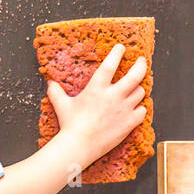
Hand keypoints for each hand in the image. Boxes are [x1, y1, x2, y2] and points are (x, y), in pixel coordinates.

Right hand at [47, 43, 147, 165]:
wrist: (79, 145)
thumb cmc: (70, 125)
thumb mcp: (61, 105)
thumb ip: (56, 92)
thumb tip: (50, 83)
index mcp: (96, 88)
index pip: (110, 65)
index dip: (117, 53)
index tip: (121, 48)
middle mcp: (113, 96)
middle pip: (135, 75)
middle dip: (141, 65)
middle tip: (141, 61)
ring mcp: (124, 109)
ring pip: (140, 92)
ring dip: (138, 88)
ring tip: (136, 87)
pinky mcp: (129, 122)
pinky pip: (142, 110)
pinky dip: (140, 108)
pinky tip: (135, 108)